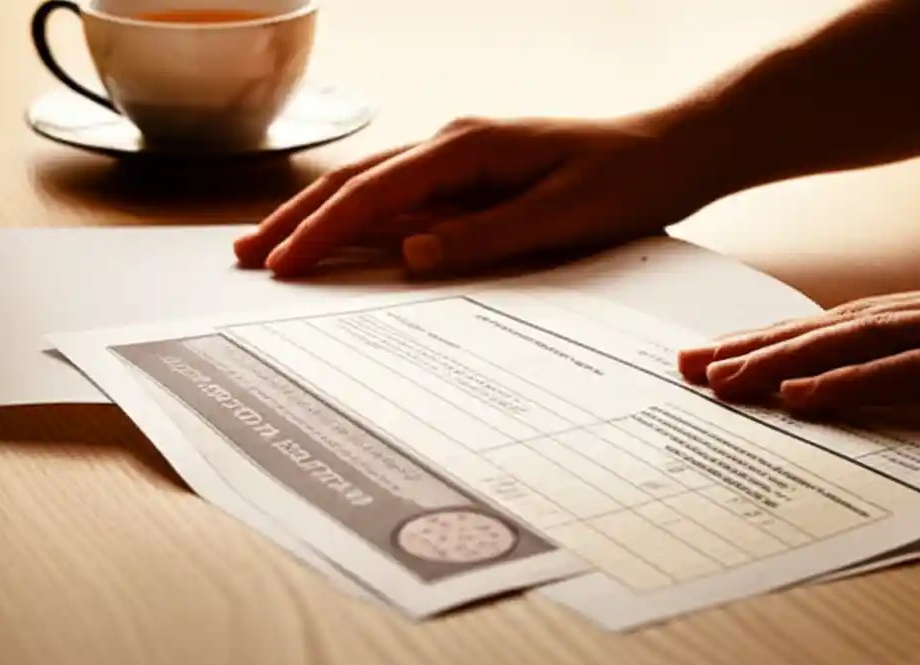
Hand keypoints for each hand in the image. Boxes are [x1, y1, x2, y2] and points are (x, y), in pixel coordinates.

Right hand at [234, 114, 716, 276]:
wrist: (673, 150)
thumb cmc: (627, 181)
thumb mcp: (562, 217)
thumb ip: (485, 237)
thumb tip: (408, 255)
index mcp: (467, 148)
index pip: (374, 193)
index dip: (321, 231)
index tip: (280, 266)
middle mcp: (454, 144)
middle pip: (356, 182)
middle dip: (298, 219)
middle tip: (246, 258)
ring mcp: (462, 156)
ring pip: (373, 184)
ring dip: (320, 215)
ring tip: (272, 246)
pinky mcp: (476, 174)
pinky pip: (405, 195)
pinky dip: (363, 217)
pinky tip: (344, 237)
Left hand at [678, 264, 919, 420]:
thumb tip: (903, 399)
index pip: (852, 320)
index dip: (781, 337)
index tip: (721, 355)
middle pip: (840, 323)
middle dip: (758, 345)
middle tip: (689, 367)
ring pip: (867, 339)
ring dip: (789, 361)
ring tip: (725, 382)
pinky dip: (861, 383)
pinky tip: (809, 396)